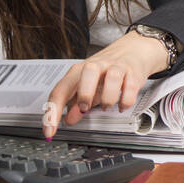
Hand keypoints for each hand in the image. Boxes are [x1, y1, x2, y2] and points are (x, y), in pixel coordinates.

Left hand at [42, 31, 170, 138]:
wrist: (133, 51)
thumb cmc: (106, 69)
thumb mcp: (88, 85)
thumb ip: (76, 103)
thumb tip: (67, 119)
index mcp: (79, 71)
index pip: (61, 90)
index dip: (53, 112)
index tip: (50, 131)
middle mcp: (97, 66)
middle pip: (87, 73)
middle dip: (85, 94)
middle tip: (84, 109)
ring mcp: (116, 67)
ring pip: (112, 78)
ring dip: (107, 98)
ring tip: (105, 107)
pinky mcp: (133, 73)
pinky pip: (130, 87)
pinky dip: (125, 100)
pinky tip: (122, 105)